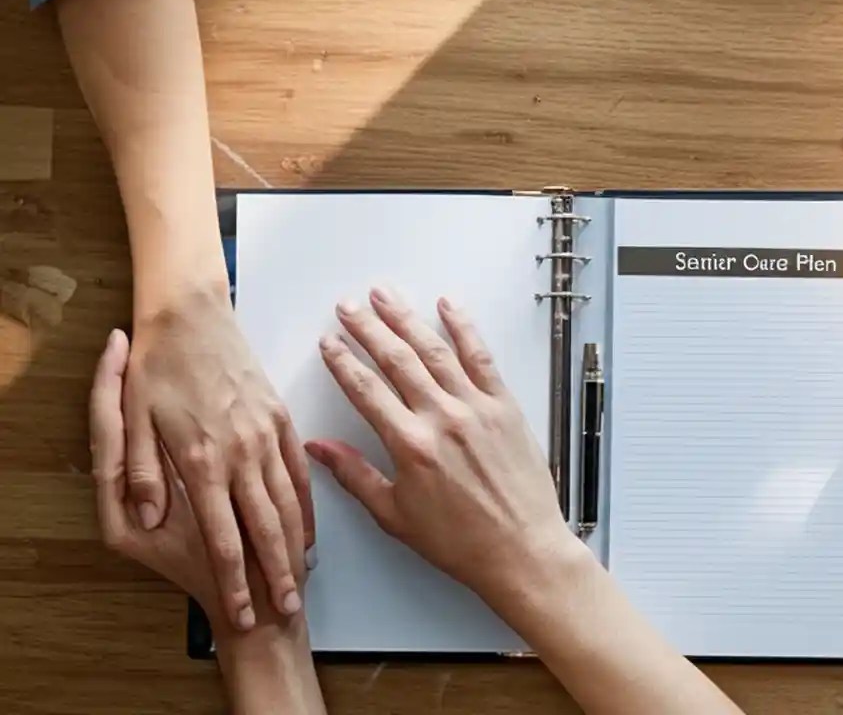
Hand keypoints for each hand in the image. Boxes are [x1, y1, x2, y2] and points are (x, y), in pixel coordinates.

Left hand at [125, 287, 313, 629]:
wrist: (193, 315)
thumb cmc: (159, 365)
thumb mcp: (134, 418)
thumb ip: (143, 472)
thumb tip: (150, 516)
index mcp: (204, 460)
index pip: (225, 536)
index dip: (236, 579)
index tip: (244, 612)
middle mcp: (242, 453)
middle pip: (267, 527)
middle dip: (277, 574)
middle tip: (286, 608)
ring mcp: (266, 436)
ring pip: (290, 502)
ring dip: (297, 545)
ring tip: (301, 578)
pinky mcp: (280, 420)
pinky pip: (300, 471)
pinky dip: (307, 504)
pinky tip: (309, 525)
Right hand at [305, 289, 581, 602]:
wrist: (522, 550)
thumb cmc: (460, 542)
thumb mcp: (396, 515)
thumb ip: (355, 475)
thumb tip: (318, 447)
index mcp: (411, 446)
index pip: (366, 391)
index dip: (343, 362)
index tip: (328, 342)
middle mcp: (443, 418)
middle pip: (397, 360)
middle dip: (368, 328)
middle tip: (347, 305)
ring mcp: (477, 408)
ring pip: (435, 350)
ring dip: (406, 319)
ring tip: (384, 295)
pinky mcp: (506, 407)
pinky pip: (482, 357)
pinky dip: (464, 328)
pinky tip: (448, 306)